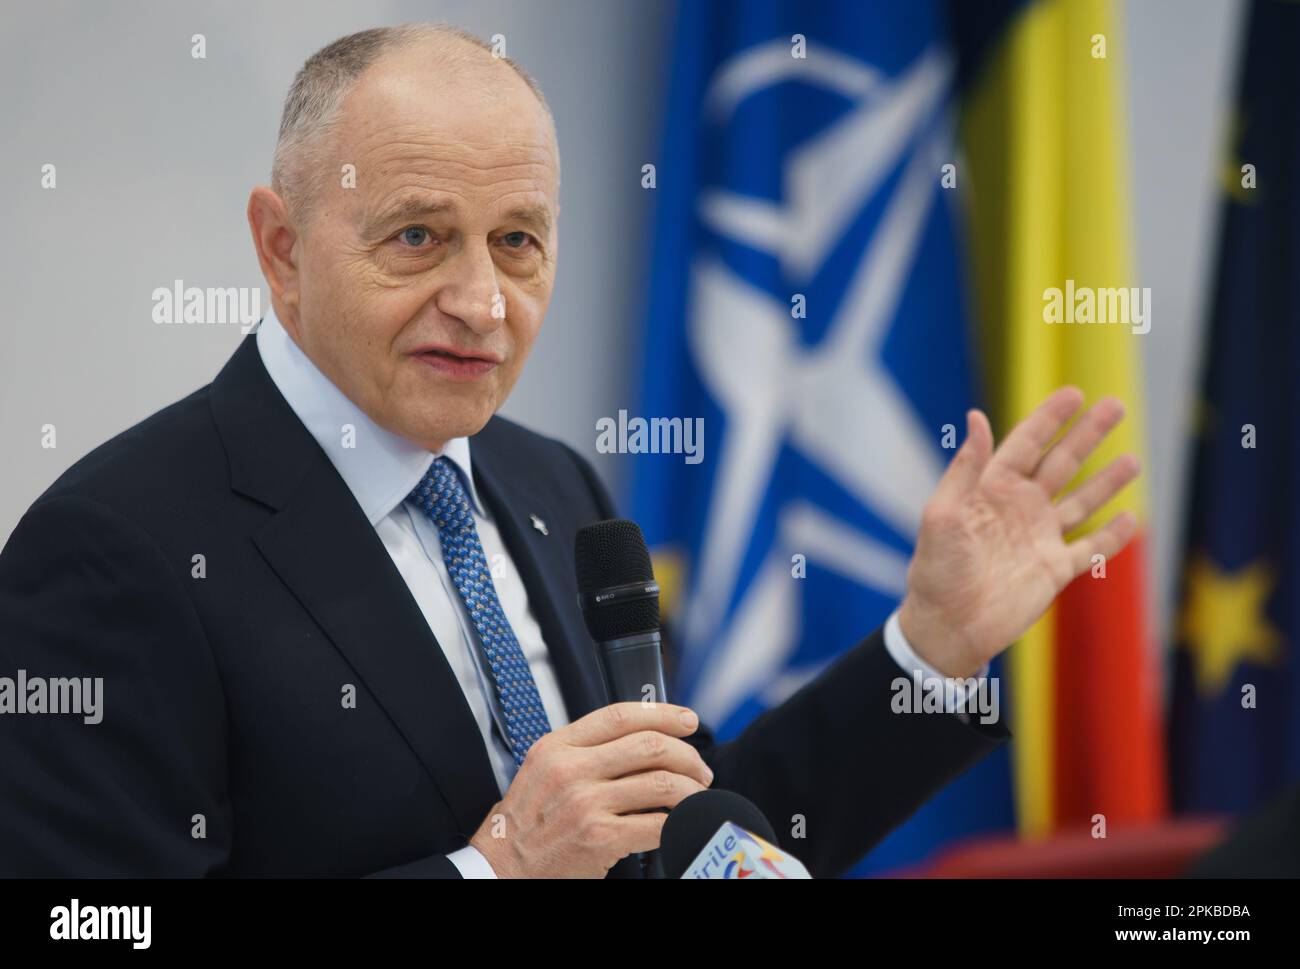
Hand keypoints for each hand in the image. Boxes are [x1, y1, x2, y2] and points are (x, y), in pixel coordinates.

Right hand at [469, 702, 712, 876]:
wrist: (500, 870)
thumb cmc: (525, 824)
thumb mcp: (542, 770)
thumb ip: (582, 750)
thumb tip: (639, 740)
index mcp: (557, 747)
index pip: (620, 715)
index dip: (662, 713)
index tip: (687, 720)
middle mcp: (571, 770)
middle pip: (649, 745)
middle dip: (687, 755)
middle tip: (699, 769)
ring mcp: (586, 804)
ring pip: (662, 783)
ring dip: (691, 790)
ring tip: (696, 796)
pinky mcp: (600, 839)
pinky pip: (658, 823)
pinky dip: (679, 822)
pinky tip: (681, 823)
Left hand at [898, 387, 1139, 677]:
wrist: (947, 627)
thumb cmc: (936, 570)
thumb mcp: (943, 514)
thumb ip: (965, 468)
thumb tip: (976, 416)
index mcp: (991, 489)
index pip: (1026, 444)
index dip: (1050, 418)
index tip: (1075, 392)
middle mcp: (1019, 508)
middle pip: (1061, 463)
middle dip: (1087, 435)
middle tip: (1116, 404)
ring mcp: (1039, 538)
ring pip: (1081, 501)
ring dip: (1107, 480)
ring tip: (1133, 458)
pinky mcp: (1055, 570)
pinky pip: (1091, 549)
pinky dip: (1113, 536)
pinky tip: (1131, 518)